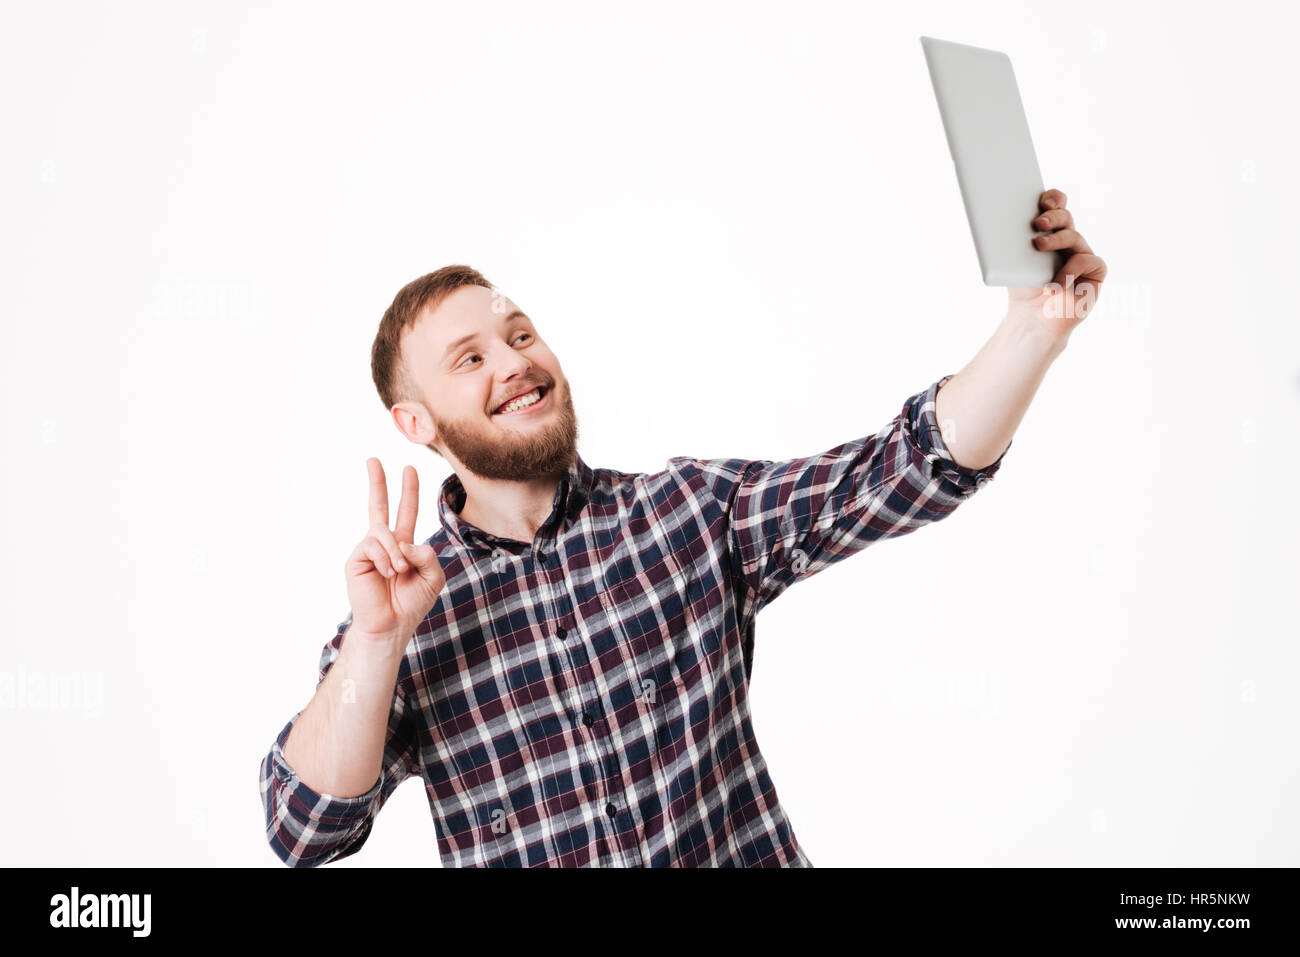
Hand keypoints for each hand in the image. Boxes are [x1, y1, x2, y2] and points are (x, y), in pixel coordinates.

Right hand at [344, 458, 445, 642]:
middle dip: (377, 482)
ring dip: (397, 553)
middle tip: (372, 459)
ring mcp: (369, 550)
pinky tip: (386, 575)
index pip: (407, 512)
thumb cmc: (412, 602)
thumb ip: (427, 554)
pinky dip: (386, 560)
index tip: (409, 469)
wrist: (391, 625)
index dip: (409, 491)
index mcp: (404, 545)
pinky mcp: (357, 558)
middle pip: (380, 506)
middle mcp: (384, 544)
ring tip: (398, 572)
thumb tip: (403, 541)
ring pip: (385, 532)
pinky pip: (374, 545)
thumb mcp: (433, 576)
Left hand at [1007, 188, 1107, 341]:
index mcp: (1050, 231)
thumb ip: (1013, 241)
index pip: (1056, 205)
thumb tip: (999, 220)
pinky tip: (1054, 284)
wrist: (1033, 319)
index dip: (1052, 198)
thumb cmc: (1023, 289)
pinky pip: (1086, 260)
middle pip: (1065, 216)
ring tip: (1038, 246)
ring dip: (1056, 240)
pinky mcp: (1095, 270)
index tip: (1041, 200)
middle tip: (1037, 223)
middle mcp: (1068, 240)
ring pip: (1074, 236)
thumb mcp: (1013, 261)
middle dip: (1052, 216)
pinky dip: (1069, 271)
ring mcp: (1083, 253)